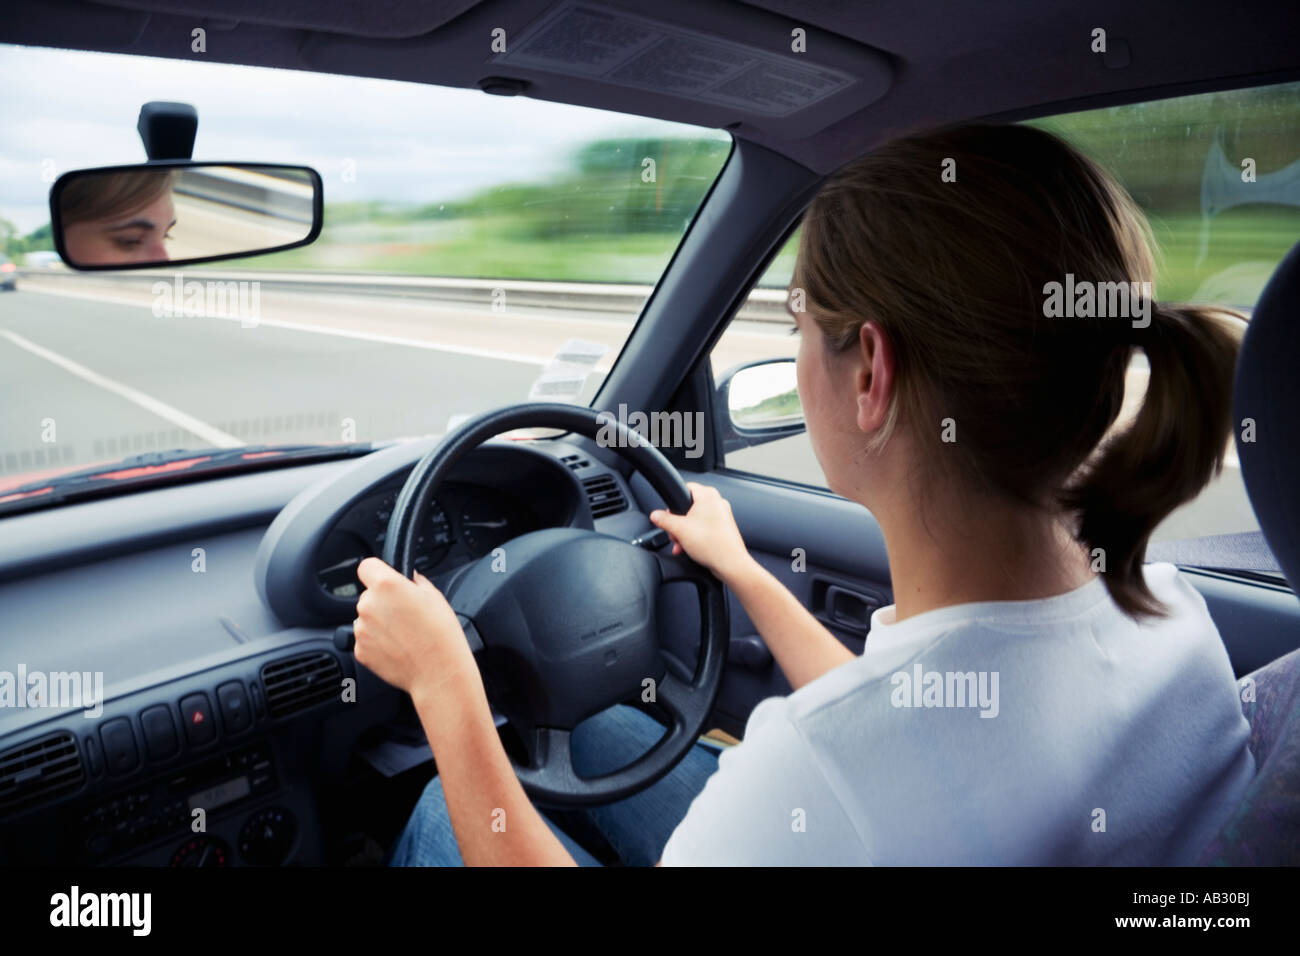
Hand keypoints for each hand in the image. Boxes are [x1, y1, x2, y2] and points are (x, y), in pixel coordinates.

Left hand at [353, 557, 476, 697]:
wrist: (438, 671)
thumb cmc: (440, 634)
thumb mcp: (434, 595)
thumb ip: (413, 581)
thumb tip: (406, 578)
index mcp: (386, 586)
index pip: (366, 566)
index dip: (377, 572)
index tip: (385, 580)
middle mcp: (368, 605)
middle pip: (368, 595)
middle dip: (383, 602)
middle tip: (405, 614)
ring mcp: (361, 630)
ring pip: (366, 619)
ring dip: (379, 623)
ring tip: (404, 635)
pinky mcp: (360, 650)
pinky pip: (366, 640)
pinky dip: (378, 643)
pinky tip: (398, 648)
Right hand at [649, 482, 753, 582]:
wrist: (730, 564)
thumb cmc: (712, 544)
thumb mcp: (679, 530)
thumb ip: (664, 520)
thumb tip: (656, 515)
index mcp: (708, 496)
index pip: (686, 487)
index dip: (674, 500)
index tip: (668, 513)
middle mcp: (717, 503)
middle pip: (689, 506)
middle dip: (678, 522)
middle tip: (674, 532)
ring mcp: (722, 516)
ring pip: (695, 519)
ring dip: (684, 532)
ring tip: (680, 544)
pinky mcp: (723, 529)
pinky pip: (704, 528)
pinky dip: (694, 536)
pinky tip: (688, 548)